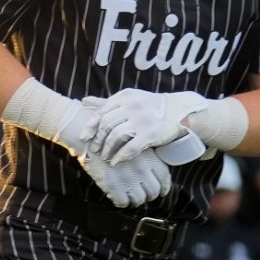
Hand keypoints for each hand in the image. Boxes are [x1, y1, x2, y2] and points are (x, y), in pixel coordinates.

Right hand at [78, 131, 174, 206]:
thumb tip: (151, 172)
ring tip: (129, 195)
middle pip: (153, 191)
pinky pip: (123, 202)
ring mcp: (128, 179)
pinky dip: (121, 202)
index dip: (164, 187)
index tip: (162, 191)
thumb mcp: (134, 144)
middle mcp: (142, 170)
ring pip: (139, 199)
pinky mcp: (115, 187)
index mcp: (149, 158)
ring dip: (135, 199)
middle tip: (142, 193)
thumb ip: (145, 157)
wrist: (92, 140)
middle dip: (149, 195)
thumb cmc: (112, 141)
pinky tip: (118, 196)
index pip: (164, 178)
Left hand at [87, 89, 208, 163]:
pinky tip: (116, 162)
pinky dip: (120, 156)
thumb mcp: (128, 99)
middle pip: (106, 124)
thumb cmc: (147, 106)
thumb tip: (84, 101)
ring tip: (106, 156)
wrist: (175, 112)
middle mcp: (133, 106)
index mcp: (125, 96)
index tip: (84, 137)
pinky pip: (129, 148)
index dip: (90, 126)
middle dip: (98, 139)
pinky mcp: (150, 134)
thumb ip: (106, 102)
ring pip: (116, 136)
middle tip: (95, 149)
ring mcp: (142, 120)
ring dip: (108, 149)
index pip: (101, 111)